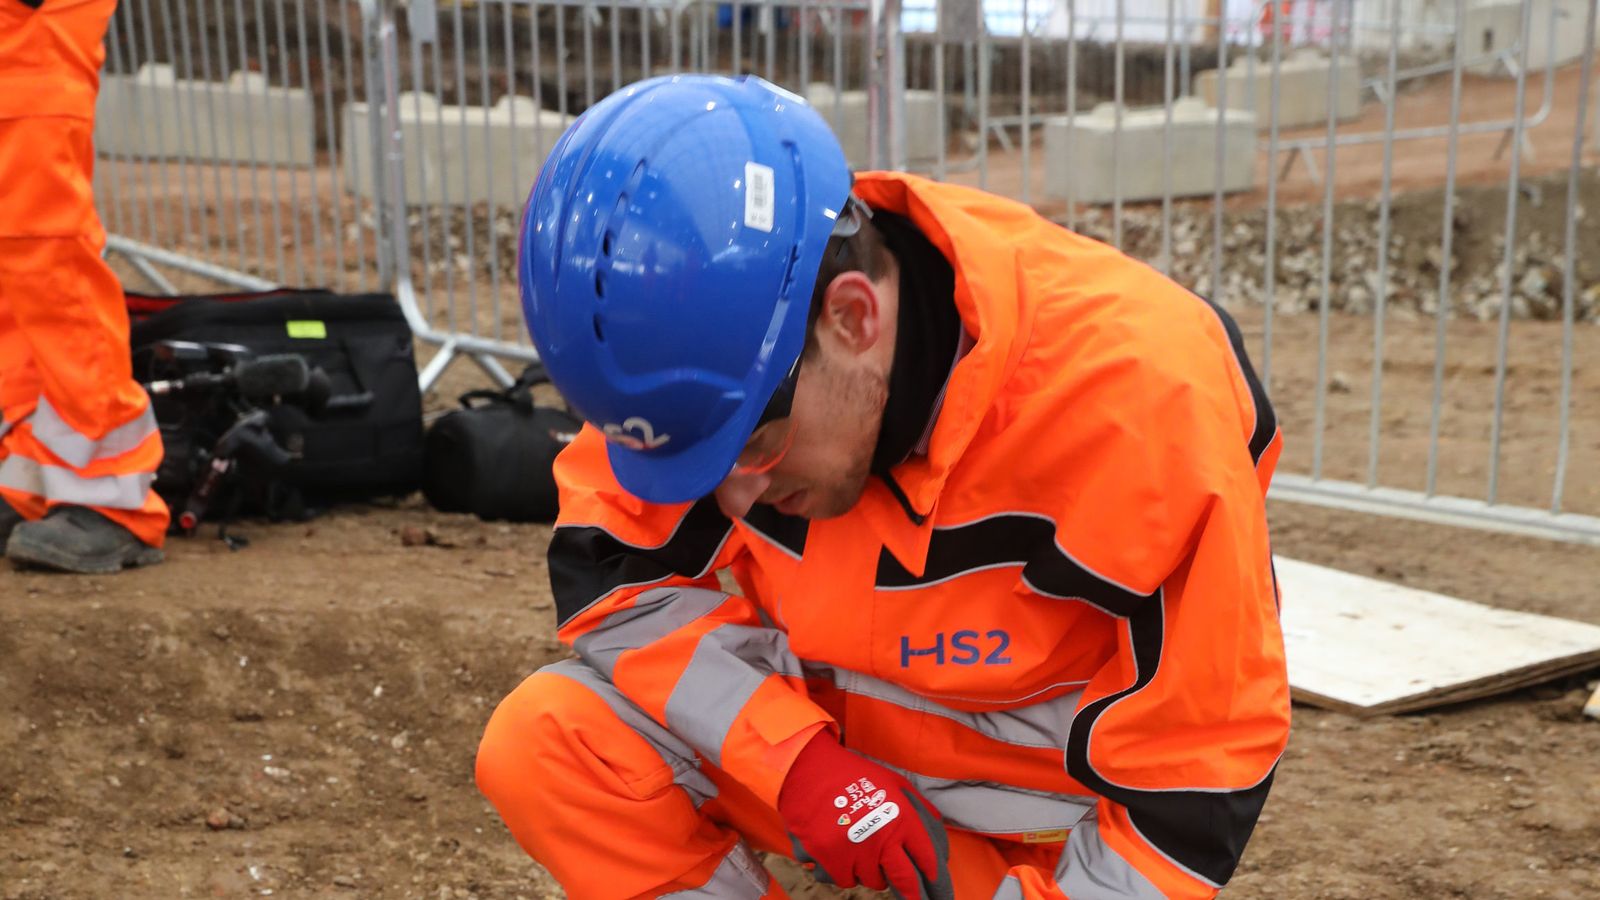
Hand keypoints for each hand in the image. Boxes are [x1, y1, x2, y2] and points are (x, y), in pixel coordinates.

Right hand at [776, 732, 952, 899]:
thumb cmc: (851, 774)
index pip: (925, 855)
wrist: (807, 769)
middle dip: (912, 893)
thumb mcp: (892, 781)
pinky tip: (843, 856)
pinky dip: (846, 872)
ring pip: (873, 881)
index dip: (932, 871)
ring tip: (863, 855)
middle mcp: (881, 838)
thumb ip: (916, 805)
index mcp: (901, 817)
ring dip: (871, 873)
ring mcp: (854, 851)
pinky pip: (845, 880)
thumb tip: (935, 829)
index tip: (933, 880)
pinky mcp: (830, 859)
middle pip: (905, 880)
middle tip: (914, 898)